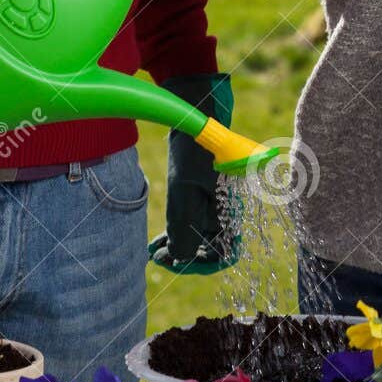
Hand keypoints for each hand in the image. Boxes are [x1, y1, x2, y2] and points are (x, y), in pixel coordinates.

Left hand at [147, 73, 242, 274]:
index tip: (174, 263)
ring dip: (178, 244)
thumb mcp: (183, 193)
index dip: (200, 266)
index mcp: (229, 213)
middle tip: (156, 257)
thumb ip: (182, 230)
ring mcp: (216, 200)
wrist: (194, 116)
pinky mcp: (205, 191)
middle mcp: (227, 210)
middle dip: (183, 257)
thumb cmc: (192, 153)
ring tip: (153, 249)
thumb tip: (178, 260)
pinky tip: (159, 234)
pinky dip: (178, 229)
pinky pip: (195, 219)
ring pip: (200, 234)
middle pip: (210, 247)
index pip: (225, 256)